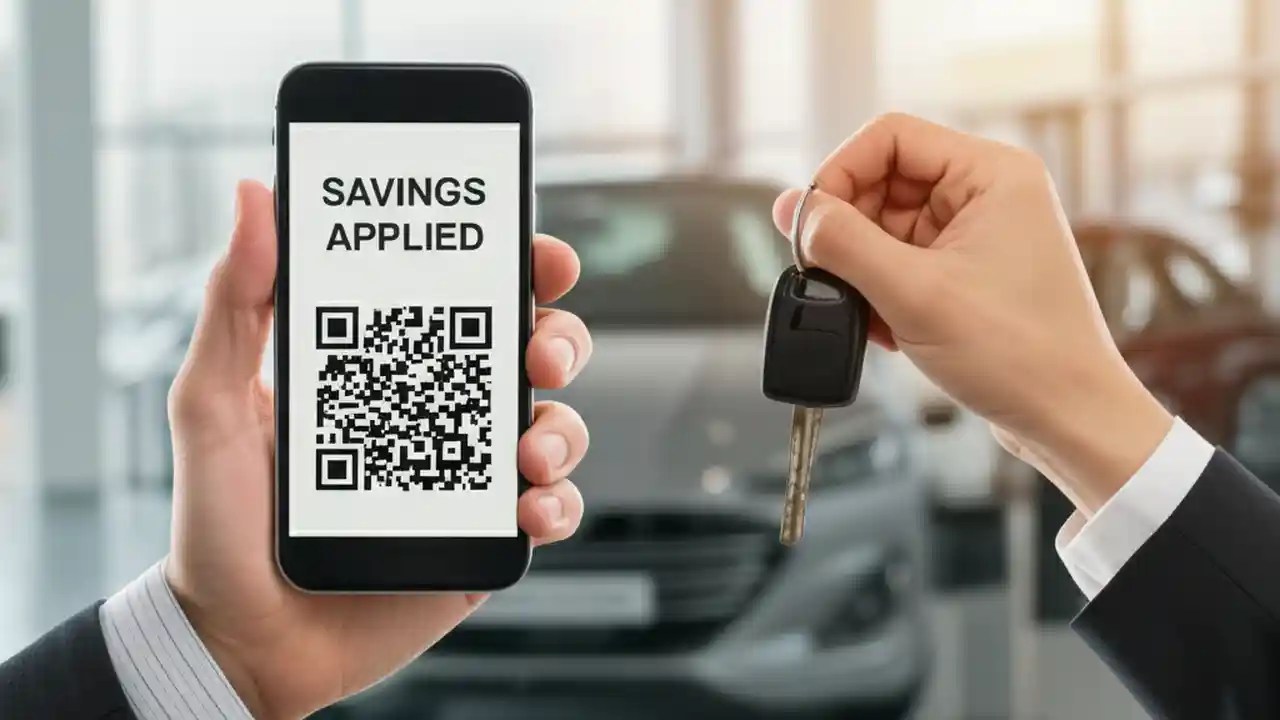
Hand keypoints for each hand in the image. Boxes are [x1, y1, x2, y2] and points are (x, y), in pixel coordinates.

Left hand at [165, 180, 592, 718]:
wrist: (240, 638)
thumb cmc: (219, 518)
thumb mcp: (212, 401)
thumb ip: (234, 301)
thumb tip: (252, 194)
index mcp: (383, 366)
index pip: (464, 298)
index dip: (515, 266)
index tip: (539, 255)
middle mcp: (435, 412)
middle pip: (530, 350)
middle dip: (558, 338)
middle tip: (537, 355)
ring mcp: (465, 476)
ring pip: (555, 424)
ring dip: (562, 426)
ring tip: (526, 452)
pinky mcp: (483, 539)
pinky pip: (549, 509)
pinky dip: (557, 503)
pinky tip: (529, 509)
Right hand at [774, 113, 1170, 514]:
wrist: (1069, 419)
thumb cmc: (1020, 355)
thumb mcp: (913, 293)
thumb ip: (844, 245)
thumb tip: (793, 210)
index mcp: (992, 174)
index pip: (890, 137)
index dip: (840, 172)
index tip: (811, 222)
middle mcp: (988, 194)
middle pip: (884, 180)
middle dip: (847, 228)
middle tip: (825, 273)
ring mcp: (979, 235)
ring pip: (887, 226)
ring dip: (862, 267)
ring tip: (866, 311)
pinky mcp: (969, 274)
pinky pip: (903, 261)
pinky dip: (881, 290)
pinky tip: (884, 328)